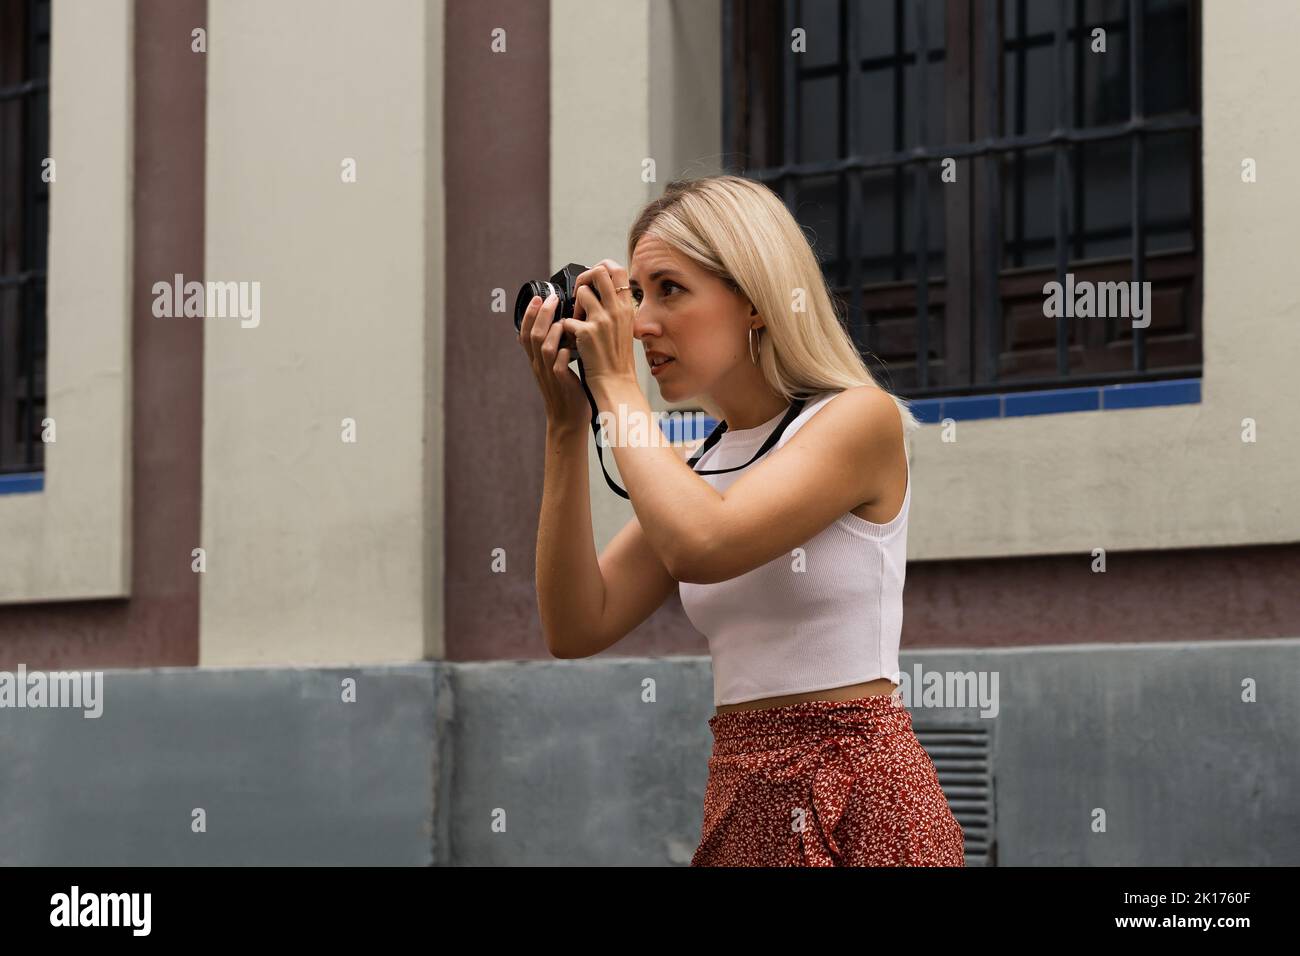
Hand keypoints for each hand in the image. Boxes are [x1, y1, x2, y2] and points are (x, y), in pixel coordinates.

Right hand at [518, 291, 589, 433]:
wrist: (568, 418)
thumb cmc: (566, 391)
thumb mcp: (553, 367)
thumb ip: (551, 349)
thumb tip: (553, 327)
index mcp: (536, 360)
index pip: (526, 333)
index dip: (529, 314)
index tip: (537, 297)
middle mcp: (539, 365)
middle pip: (534, 336)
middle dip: (541, 315)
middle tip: (551, 299)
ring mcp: (549, 374)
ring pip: (544, 348)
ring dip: (552, 332)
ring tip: (561, 320)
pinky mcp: (562, 383)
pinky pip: (559, 365)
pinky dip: (564, 354)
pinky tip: (571, 346)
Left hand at [561, 259, 638, 386]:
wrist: (615, 382)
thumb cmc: (618, 359)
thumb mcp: (625, 328)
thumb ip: (616, 310)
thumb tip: (599, 293)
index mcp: (627, 308)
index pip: (619, 270)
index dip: (603, 267)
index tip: (593, 279)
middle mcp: (616, 310)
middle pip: (599, 272)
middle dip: (584, 278)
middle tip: (579, 294)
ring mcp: (602, 320)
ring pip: (581, 292)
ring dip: (573, 305)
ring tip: (576, 321)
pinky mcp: (586, 333)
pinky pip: (567, 319)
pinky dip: (566, 328)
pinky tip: (572, 339)